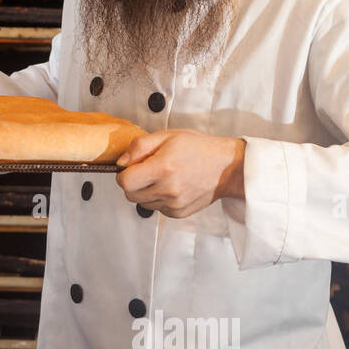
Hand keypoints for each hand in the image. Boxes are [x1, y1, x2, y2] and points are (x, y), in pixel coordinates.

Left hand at [115, 129, 245, 218]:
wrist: (226, 167)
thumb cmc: (198, 148)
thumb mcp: (167, 136)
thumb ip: (139, 147)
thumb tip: (121, 162)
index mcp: (163, 168)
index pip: (125, 182)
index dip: (123, 174)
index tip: (131, 168)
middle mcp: (168, 189)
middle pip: (130, 195)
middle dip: (132, 183)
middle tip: (145, 172)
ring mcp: (174, 204)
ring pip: (142, 203)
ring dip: (145, 192)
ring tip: (161, 178)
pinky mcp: (179, 213)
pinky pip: (157, 209)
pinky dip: (158, 199)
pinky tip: (171, 186)